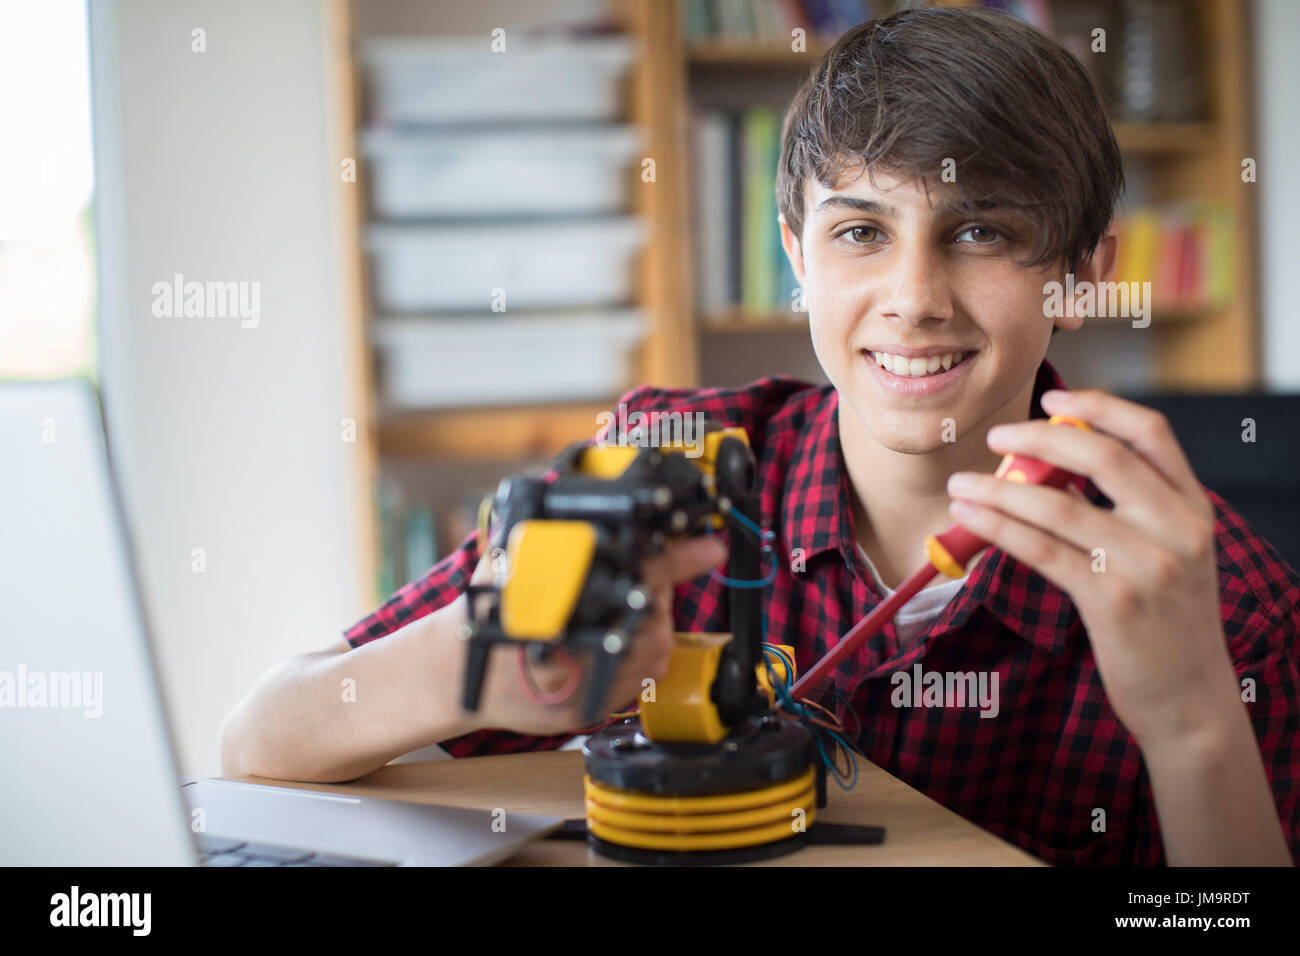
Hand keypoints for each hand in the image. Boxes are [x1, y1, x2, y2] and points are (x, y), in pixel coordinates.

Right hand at [461, 535, 727, 736]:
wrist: (454, 673)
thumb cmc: (483, 612)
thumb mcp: (511, 558)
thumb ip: (556, 535)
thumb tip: (595, 502)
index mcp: (557, 607)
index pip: (631, 577)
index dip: (674, 561)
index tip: (710, 547)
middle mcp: (572, 655)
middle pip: (653, 614)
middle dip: (656, 590)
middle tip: (640, 576)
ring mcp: (583, 688)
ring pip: (654, 646)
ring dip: (650, 622)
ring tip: (621, 607)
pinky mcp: (590, 710)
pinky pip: (642, 676)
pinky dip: (641, 652)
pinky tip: (617, 638)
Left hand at [944, 389, 1238, 747]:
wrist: (1191, 700)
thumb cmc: (1166, 623)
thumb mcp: (1171, 554)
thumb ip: (1131, 510)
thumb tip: (1048, 468)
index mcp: (1192, 508)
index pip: (1151, 432)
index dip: (1099, 405)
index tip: (1052, 397)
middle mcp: (1178, 528)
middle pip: (1100, 455)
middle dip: (1038, 438)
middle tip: (995, 436)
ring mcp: (1148, 565)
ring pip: (1058, 505)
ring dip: (999, 488)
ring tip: (962, 484)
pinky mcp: (1113, 601)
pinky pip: (1042, 550)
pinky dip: (999, 527)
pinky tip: (971, 517)